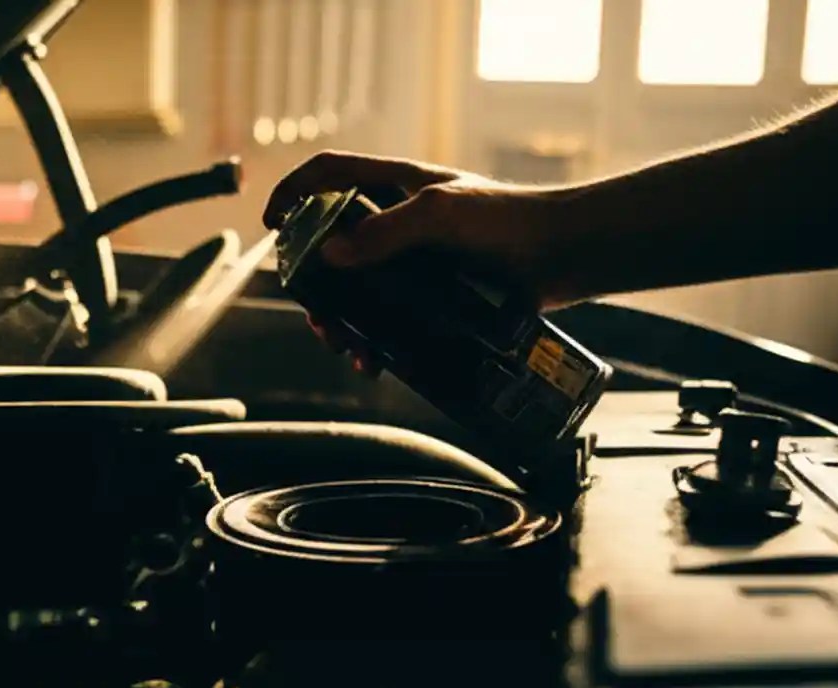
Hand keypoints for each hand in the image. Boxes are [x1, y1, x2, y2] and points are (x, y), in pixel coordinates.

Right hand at [265, 151, 575, 373]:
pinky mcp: (438, 295)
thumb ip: (385, 231)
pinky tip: (377, 362)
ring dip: (344, 321)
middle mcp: (402, 221)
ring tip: (347, 347)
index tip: (271, 226)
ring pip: (360, 292)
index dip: (293, 193)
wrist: (565, 255)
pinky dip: (378, 341)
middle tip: (316, 315)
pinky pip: (393, 319)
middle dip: (316, 284)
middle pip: (335, 246)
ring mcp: (419, 260)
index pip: (329, 174)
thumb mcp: (440, 215)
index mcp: (397, 186)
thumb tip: (330, 254)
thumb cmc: (509, 221)